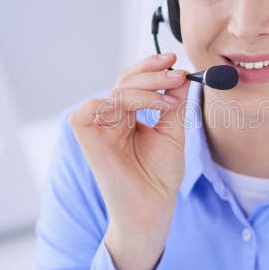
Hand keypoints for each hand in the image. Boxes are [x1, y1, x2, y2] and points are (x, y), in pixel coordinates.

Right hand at [68, 52, 189, 269]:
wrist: (153, 208)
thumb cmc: (159, 177)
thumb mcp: (173, 132)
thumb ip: (174, 103)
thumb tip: (181, 74)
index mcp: (127, 116)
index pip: (134, 81)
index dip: (152, 67)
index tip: (175, 61)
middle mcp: (110, 119)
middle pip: (125, 80)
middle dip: (152, 73)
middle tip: (177, 74)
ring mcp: (98, 128)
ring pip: (115, 91)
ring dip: (145, 88)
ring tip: (169, 101)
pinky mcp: (87, 139)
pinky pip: (91, 108)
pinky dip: (119, 102)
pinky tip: (146, 110)